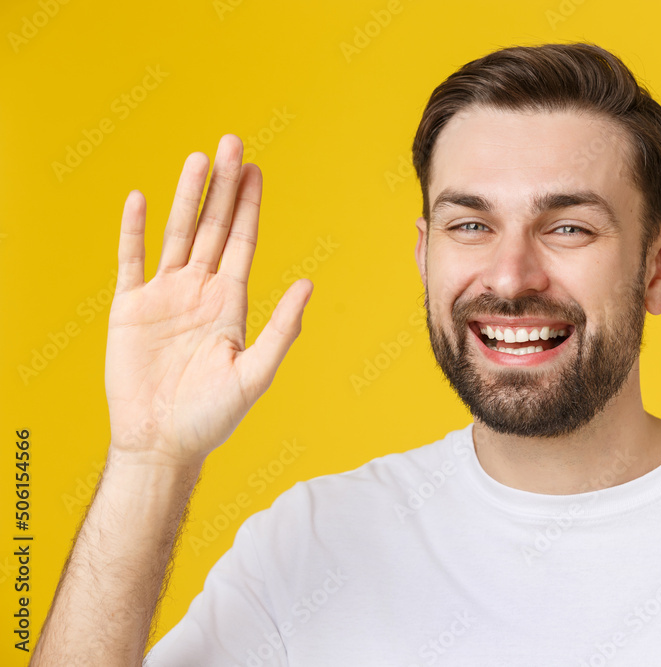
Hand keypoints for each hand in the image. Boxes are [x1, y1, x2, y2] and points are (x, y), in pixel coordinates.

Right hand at [105, 135, 311, 466]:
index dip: (249, 206)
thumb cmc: (212, 417)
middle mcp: (199, 291)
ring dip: (186, 196)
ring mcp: (164, 297)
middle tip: (231, 142)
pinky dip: (135, 230)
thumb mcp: (255, 373)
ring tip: (197, 158)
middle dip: (222, 186)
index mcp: (231, 302)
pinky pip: (131, 261)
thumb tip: (307, 284)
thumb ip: (281, 329)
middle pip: (212, 226)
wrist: (162, 442)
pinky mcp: (129, 309)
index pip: (242, 242)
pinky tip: (141, 199)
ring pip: (176, 234)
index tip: (255, 169)